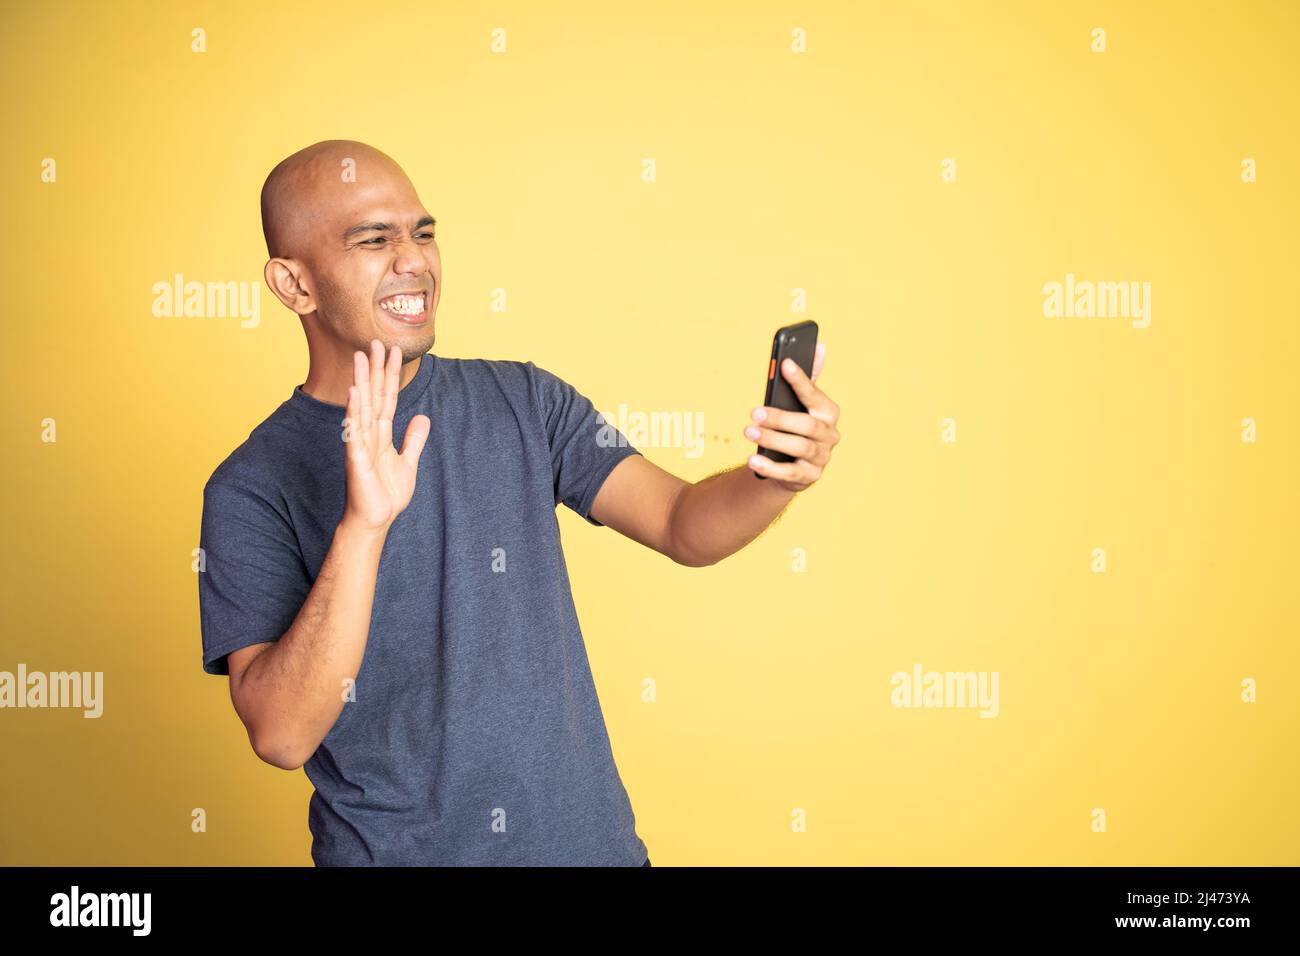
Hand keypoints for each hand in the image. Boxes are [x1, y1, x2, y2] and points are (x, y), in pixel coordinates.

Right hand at [341, 340, 430, 530]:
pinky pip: (355, 432)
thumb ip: (414, 440)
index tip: (393, 351)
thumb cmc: (387, 494)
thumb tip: (423, 417)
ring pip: (363, 407)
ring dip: (363, 382)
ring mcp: (361, 445)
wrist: (376, 520)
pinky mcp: (356, 458)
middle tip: (375, 342)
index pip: (387, 397)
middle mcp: (369, 434)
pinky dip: (355, 412)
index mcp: (382, 434)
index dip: (390, 375)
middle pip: (374, 396)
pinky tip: (354, 393)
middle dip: (375, 369)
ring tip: (362, 358)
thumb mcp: (408, 462)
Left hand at [744, 342, 839, 491]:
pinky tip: (751, 460)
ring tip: (748, 432)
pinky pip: (790, 473)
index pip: (814, 395)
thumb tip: (819, 345)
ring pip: (798, 447)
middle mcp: (830, 435)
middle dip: (780, 418)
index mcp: (828, 412)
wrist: (795, 465)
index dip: (800, 380)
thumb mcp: (802, 403)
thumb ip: (810, 377)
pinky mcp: (809, 477)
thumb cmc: (796, 426)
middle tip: (754, 412)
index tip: (784, 364)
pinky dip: (770, 467)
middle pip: (806, 425)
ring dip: (772, 439)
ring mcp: (822, 457)